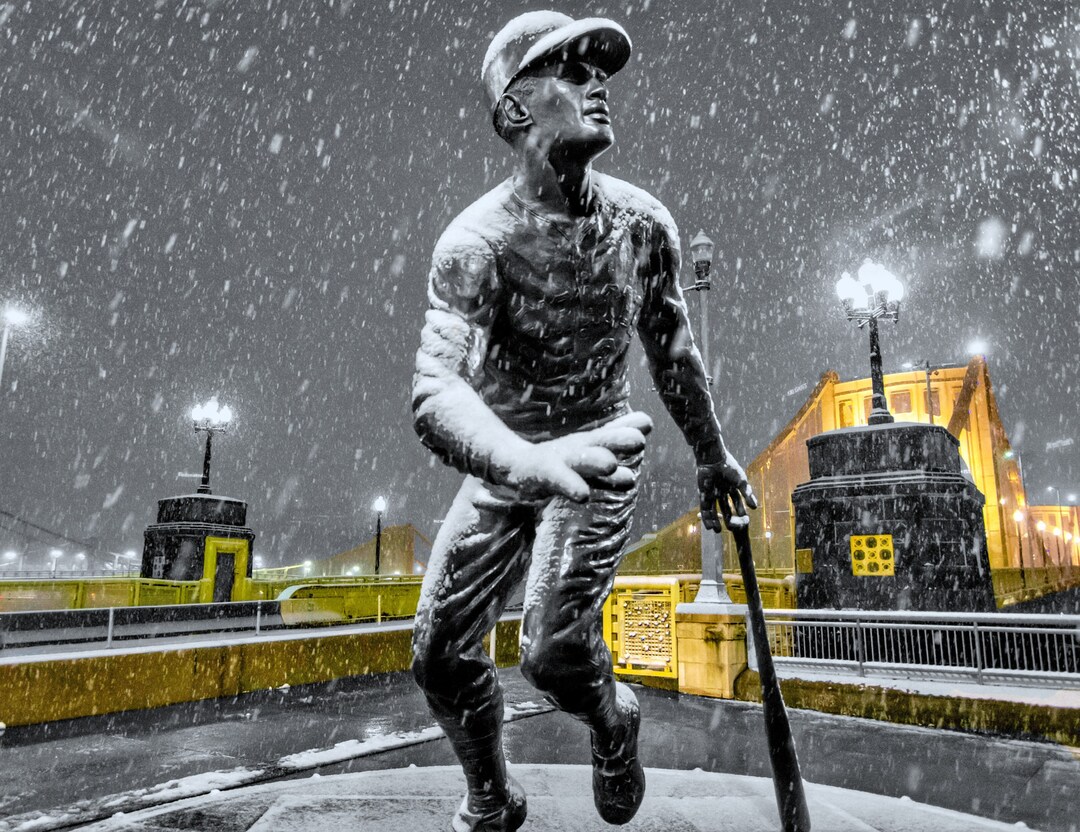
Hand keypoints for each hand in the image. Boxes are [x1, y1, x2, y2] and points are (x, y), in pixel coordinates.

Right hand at [505, 411, 652, 501]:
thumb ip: (617, 434)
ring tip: (610, 463)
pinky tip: (583, 495)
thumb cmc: (561, 457)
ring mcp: (559, 462)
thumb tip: (648, 421)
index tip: (647, 424)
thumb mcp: (589, 445)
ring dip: (595, 461)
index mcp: (589, 443)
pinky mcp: (542, 475)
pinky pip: (557, 480)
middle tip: (638, 441)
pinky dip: (569, 485)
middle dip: (617, 440)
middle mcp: (577, 450)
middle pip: (598, 443)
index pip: (611, 435)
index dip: (628, 431)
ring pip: (579, 461)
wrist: (515, 465)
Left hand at [697, 453, 757, 531]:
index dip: (740, 510)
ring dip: (715, 520)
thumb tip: (755, 508)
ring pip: (714, 509)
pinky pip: (705, 508)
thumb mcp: (741, 482)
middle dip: (728, 517)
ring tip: (718, 531)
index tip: (744, 519)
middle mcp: (721, 490)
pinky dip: (707, 518)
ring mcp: (712, 493)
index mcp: (731, 486)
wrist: (713, 459)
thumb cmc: (729, 467)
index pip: (737, 501)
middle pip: (725, 507)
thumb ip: (747, 495)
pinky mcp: (703, 494)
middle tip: (731, 528)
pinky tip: (709, 526)